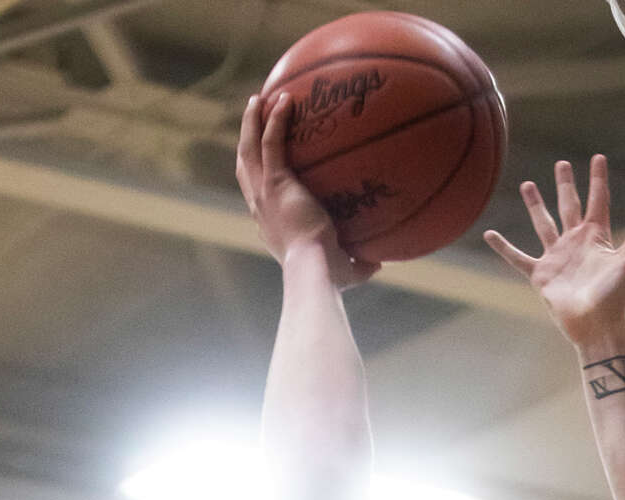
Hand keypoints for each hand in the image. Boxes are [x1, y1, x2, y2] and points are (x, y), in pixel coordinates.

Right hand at [236, 93, 378, 288]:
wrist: (314, 268)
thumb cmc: (328, 276)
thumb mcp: (345, 271)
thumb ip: (359, 264)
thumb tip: (378, 263)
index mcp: (271, 226)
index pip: (257, 197)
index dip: (258, 177)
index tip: (266, 164)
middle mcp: (260, 207)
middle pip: (245, 165)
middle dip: (247, 139)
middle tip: (254, 118)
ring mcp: (263, 193)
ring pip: (249, 148)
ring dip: (252, 121)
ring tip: (260, 99)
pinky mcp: (274, 182)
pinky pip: (270, 143)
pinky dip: (274, 120)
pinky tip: (285, 100)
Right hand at [484, 155, 624, 344]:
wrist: (595, 325)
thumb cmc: (614, 296)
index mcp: (597, 237)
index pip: (598, 200)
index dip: (598, 179)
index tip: (597, 157)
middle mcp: (575, 242)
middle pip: (569, 205)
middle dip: (566, 184)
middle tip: (562, 163)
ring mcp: (557, 257)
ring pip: (543, 224)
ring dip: (535, 205)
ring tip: (528, 184)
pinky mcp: (541, 274)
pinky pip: (518, 258)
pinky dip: (503, 248)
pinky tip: (489, 234)